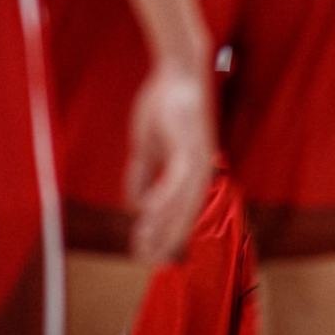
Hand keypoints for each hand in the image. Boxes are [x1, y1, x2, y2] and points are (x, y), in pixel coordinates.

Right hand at [124, 59, 215, 263]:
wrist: (178, 72)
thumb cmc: (163, 105)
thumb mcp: (146, 147)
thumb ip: (141, 175)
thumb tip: (134, 205)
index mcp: (193, 171)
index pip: (182, 213)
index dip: (164, 236)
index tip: (146, 256)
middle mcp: (200, 171)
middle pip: (185, 216)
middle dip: (163, 241)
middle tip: (144, 262)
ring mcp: (198, 160)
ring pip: (181, 205)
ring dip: (160, 228)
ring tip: (142, 248)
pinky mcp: (189, 148)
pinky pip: (175, 182)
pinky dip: (161, 201)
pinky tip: (145, 215)